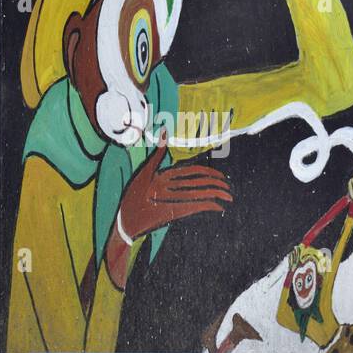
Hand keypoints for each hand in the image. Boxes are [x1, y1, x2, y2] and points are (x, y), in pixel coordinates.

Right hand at [104, 132, 231, 286]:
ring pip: (198, 195)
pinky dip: (207, 206)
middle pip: (198, 183)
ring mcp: (169, 201)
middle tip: (228, 187)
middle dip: (216, 184)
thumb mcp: (143, 172)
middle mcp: (167, 187)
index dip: (209, 173)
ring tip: (228, 197)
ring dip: (216, 195)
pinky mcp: (170, 214)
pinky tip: (218, 208)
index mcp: (162, 176)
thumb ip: (156, 154)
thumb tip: (164, 130)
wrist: (124, 222)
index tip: (221, 177)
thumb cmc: (133, 196)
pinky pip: (193, 208)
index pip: (191, 172)